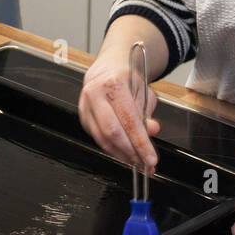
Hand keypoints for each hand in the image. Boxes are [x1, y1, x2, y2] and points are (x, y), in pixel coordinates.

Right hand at [78, 43, 160, 170]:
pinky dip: (114, 150)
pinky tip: (125, 155)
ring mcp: (85, 107)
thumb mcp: (144, 92)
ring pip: (103, 139)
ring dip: (122, 155)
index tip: (151, 158)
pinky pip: (98, 140)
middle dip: (131, 152)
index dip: (140, 142)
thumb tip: (151, 131)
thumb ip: (147, 113)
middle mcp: (95, 94)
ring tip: (138, 162)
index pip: (128, 119)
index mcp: (113, 83)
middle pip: (112, 132)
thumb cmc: (127, 80)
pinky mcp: (83, 118)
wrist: (107, 70)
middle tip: (145, 164)